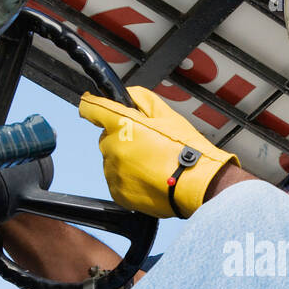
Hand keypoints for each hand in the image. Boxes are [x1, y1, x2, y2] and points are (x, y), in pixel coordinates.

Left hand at [79, 86, 237, 218]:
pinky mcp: (117, 192)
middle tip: (148, 145)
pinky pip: (118, 181)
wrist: (196, 185)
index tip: (92, 106)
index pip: (91, 108)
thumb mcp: (167, 114)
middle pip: (107, 138)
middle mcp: (112, 148)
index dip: (92, 105)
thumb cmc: (186, 151)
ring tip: (153, 165)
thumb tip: (127, 96)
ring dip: (127, 160)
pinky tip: (150, 178)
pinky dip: (130, 179)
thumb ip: (142, 99)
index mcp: (122, 124)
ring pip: (113, 161)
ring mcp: (113, 172)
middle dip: (122, 138)